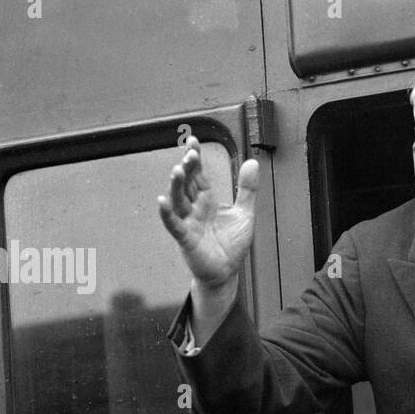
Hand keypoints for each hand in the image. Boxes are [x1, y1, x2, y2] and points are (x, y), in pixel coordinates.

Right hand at [157, 136, 258, 289]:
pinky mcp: (186, 240)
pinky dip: (167, 214)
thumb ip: (247, 189)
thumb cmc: (231, 245)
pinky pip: (174, 225)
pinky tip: (162, 201)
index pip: (198, 175)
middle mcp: (194, 209)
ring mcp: (188, 223)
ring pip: (178, 201)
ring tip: (176, 171)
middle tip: (190, 153)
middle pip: (187, 184)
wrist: (227, 272)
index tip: (192, 141)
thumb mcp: (244, 213)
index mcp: (207, 200)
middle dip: (187, 168)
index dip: (195, 159)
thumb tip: (252, 162)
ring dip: (176, 186)